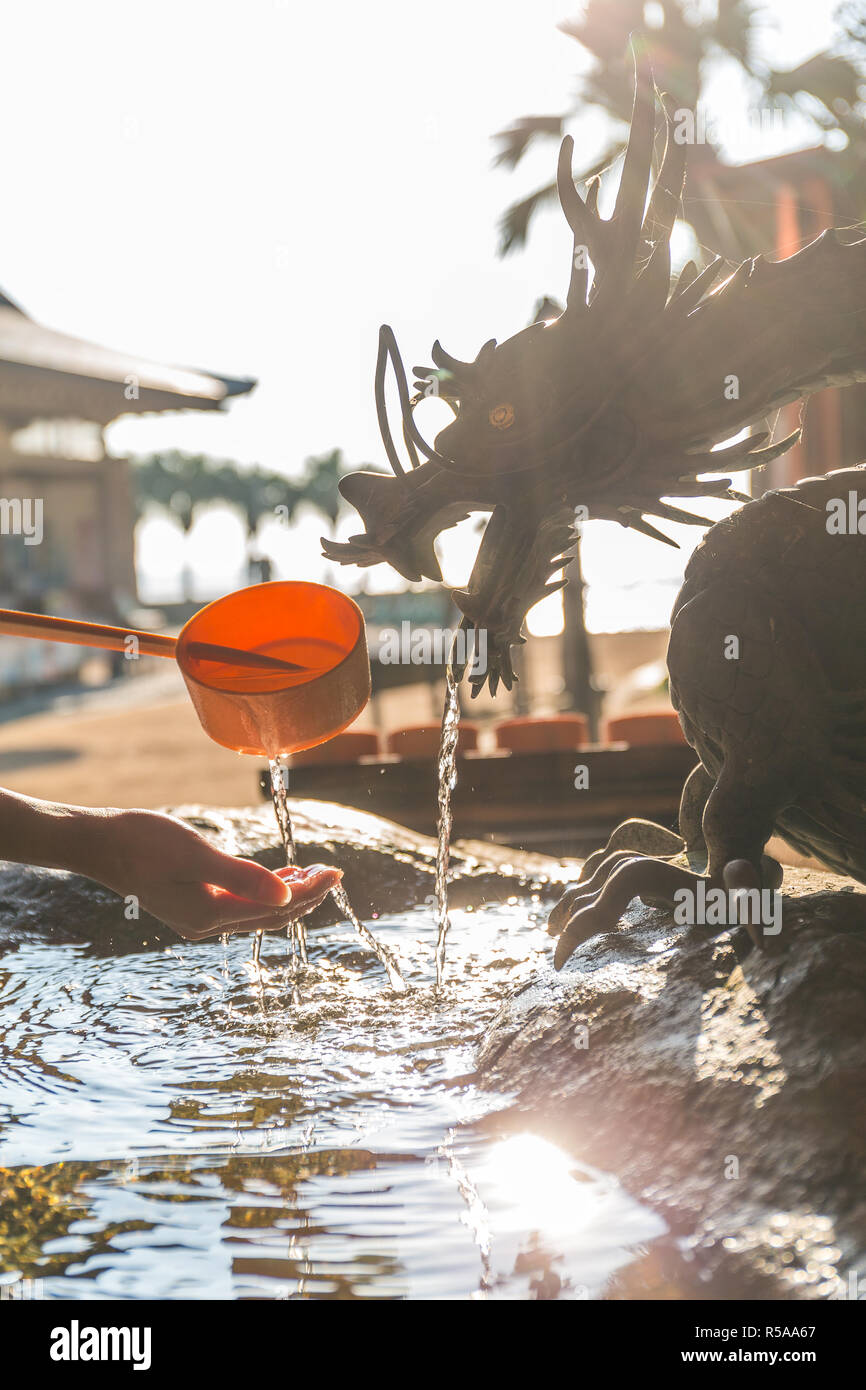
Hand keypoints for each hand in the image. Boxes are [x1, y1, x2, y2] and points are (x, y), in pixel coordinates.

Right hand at [86, 809, 341, 940]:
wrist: (98, 844)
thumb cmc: (143, 843)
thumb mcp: (198, 855)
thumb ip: (243, 877)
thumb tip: (288, 896)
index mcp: (211, 915)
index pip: (277, 909)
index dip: (311, 892)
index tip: (336, 872)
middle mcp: (206, 924)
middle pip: (270, 915)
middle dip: (306, 894)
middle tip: (333, 872)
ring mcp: (197, 917)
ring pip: (255, 909)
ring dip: (285, 892)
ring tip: (312, 872)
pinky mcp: (190, 903)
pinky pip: (238, 902)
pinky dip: (261, 889)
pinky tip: (275, 875)